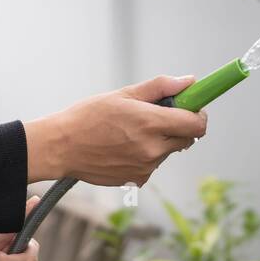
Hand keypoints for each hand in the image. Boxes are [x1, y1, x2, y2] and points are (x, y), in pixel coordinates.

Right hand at [25, 74, 207, 185]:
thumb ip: (160, 87)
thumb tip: (189, 81)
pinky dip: (146, 154)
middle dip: (179, 126)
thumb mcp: (124, 94)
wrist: (61, 147)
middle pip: (187, 138)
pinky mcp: (137, 179)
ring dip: (160, 140)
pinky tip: (123, 147)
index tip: (191, 107)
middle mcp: (152, 149)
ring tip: (131, 131)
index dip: (198, 114)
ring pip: (168, 151)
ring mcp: (145, 167)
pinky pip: (152, 164)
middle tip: (158, 115)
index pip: (197, 125)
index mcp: (151, 123)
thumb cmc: (89, 116)